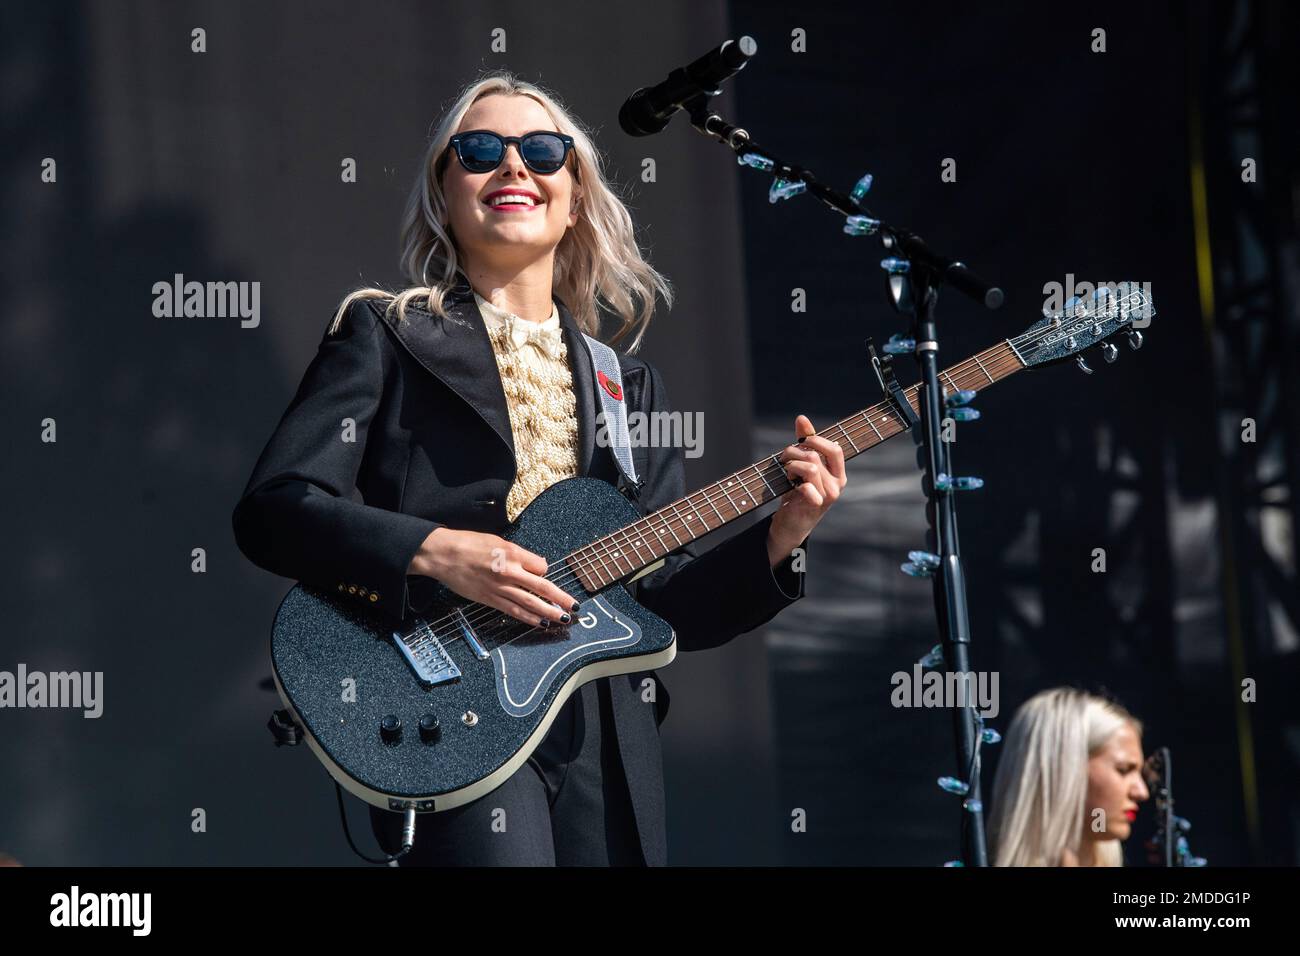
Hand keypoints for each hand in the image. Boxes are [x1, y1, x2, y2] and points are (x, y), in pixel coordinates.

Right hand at [408, 527, 578, 627]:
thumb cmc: (468, 543)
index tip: (544, 575)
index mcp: (513, 553)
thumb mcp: (497, 540)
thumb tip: (535, 563)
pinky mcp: (490, 599)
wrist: (443, 555)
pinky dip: (529, 619)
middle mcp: (510, 572)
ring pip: (531, 603)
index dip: (545, 572)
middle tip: (575, 606)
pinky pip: (514, 611)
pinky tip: (540, 623)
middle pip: (542, 588)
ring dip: (550, 612)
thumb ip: (518, 553)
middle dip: (561, 598)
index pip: (541, 566)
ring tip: (564, 618)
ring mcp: (500, 588)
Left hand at [767, 415, 846, 566]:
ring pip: (810, 468)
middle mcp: (837, 485)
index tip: (800, 441)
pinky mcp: (815, 506)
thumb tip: (802, 418)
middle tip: (783, 458)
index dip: (816, 440)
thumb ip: (805, 442)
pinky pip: (807, 487)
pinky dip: (794, 482)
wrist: (791, 523)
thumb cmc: (798, 492)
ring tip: (785, 471)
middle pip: (816, 456)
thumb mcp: (802, 465)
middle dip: (794, 452)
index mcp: (838, 473)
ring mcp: (828, 497)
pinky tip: (789, 485)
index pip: (835, 449)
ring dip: (791, 465)